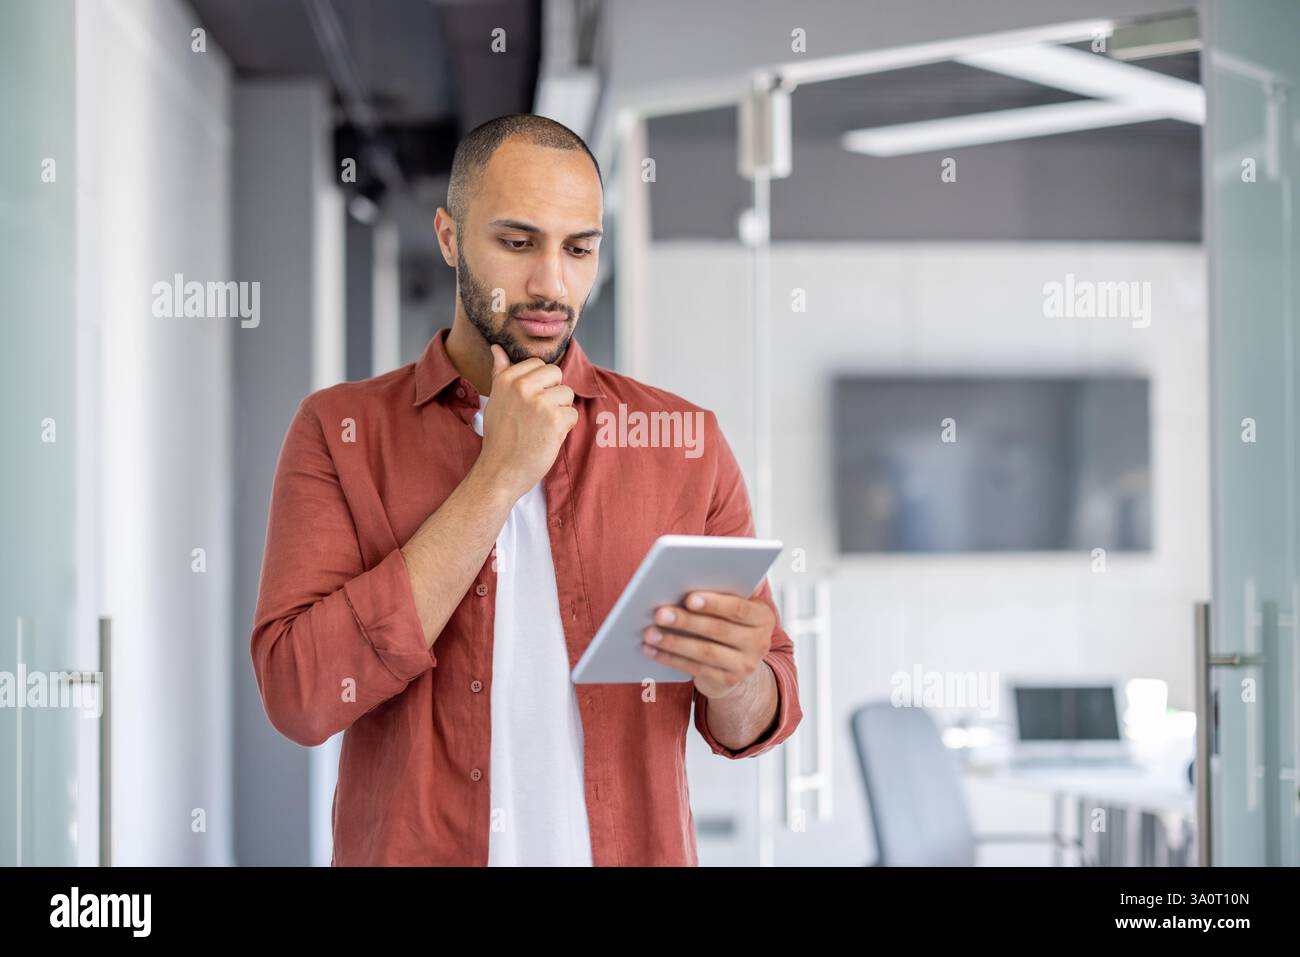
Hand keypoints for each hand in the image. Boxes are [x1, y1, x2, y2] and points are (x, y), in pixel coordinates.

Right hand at [475, 343, 577, 500]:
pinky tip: (548, 437)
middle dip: (553, 393)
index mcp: (506, 379)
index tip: (528, 404)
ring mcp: (539, 402)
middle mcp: (522, 387)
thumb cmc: (500, 437)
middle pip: (556, 374)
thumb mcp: (496, 400)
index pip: (538, 364)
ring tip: (542, 427)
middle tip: (537, 416)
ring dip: (560, 412)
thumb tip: (497, 348)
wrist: (500, 471)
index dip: (539, 384)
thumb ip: (501, 372)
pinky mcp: (555, 420)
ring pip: (567, 394)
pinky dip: (565, 428)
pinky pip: (573, 414)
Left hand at [641, 588, 774, 698]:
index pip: (739, 608)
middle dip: (686, 621)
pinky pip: (694, 668)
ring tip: (650, 632)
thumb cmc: (730, 623)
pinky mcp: (726, 682)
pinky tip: (651, 650)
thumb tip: (691, 571)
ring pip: (704, 652)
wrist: (738, 663)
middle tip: (660, 613)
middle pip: (718, 630)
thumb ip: (725, 589)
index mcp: (763, 616)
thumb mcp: (735, 606)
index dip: (714, 603)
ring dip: (673, 642)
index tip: (689, 598)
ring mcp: (744, 665)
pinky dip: (670, 658)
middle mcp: (759, 642)